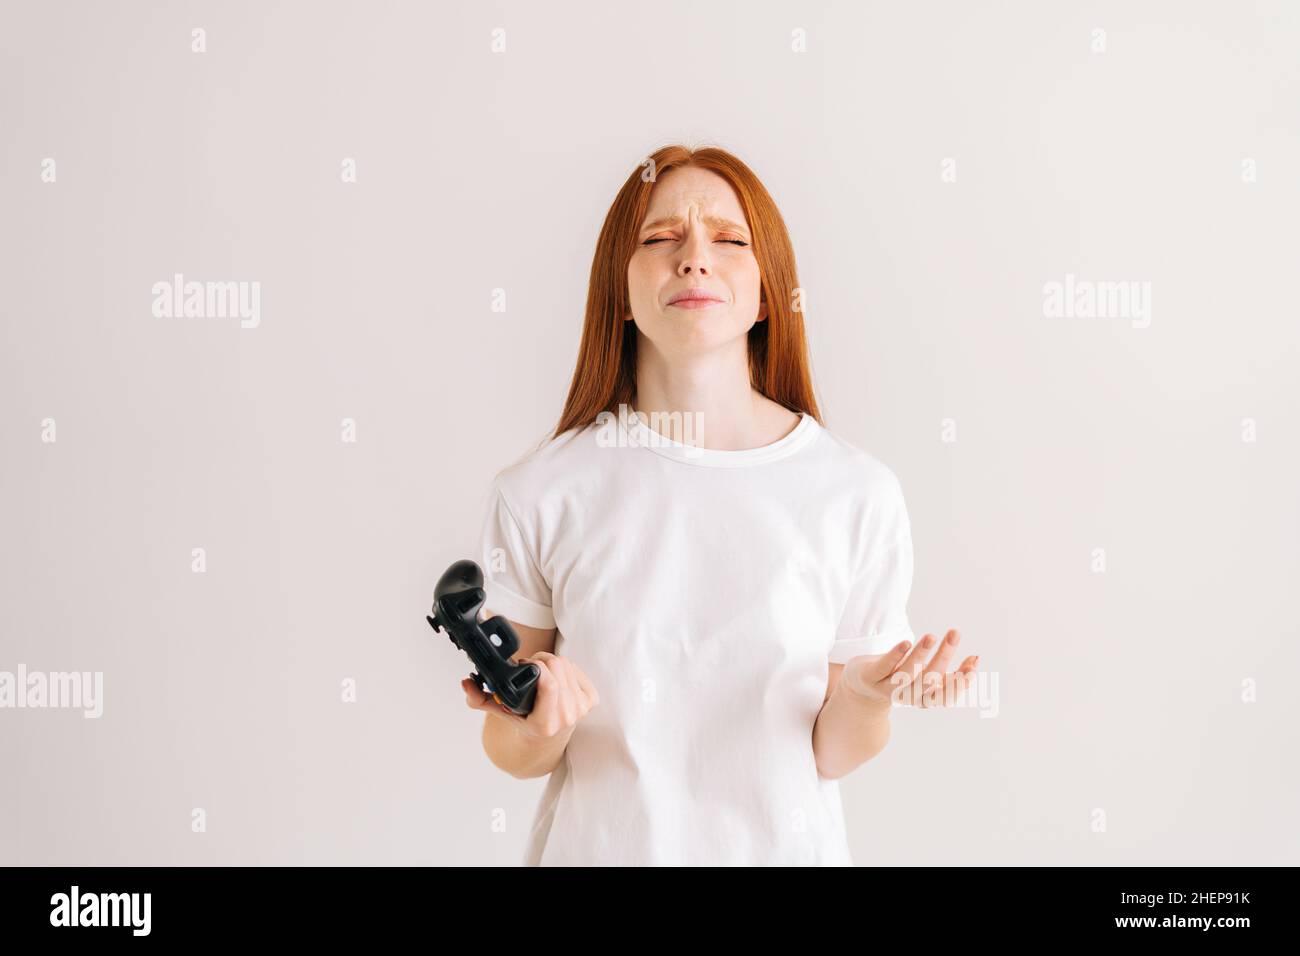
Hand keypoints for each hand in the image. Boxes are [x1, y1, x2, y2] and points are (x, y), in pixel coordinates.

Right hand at [461, 651, 599, 737]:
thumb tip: (466, 683)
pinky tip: (555, 677)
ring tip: (539, 672)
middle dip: (540, 660)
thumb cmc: (523, 722)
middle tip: (528, 667)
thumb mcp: (499, 712)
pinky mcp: (590, 700)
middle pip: (557, 666)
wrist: (546, 739)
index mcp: (544, 724)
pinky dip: (564, 667)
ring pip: (566, 664)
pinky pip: (577, 669)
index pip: (549, 685)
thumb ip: (478, 698)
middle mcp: (566, 717)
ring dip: (550, 662)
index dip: (535, 666)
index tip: (523, 666)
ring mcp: (580, 709)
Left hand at [843, 629, 978, 708]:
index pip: (945, 696)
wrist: (862, 685)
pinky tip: (906, 642)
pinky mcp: (870, 676)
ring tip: (931, 636)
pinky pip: (884, 666)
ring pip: (907, 674)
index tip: (973, 663)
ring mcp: (887, 687)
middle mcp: (907, 696)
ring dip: (920, 655)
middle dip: (944, 656)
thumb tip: (977, 658)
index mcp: (923, 699)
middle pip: (929, 679)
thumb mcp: (927, 676)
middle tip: (955, 634)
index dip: (960, 682)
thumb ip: (951, 671)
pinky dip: (895, 655)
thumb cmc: (902, 676)